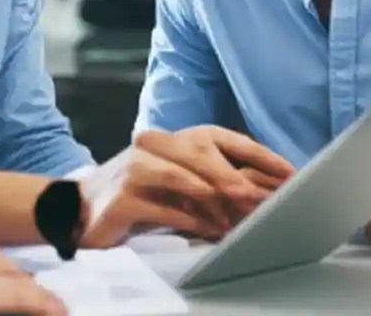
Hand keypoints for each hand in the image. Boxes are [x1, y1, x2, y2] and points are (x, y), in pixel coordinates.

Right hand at [79, 126, 295, 246]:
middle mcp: (152, 145)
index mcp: (171, 138)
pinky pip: (162, 207)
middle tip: (261, 198)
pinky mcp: (122, 196)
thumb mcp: (176, 185)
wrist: (79, 209)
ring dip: (213, 199)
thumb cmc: (137, 196)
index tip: (290, 173)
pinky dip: (190, 221)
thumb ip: (211, 186)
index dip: (257, 154)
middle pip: (200, 152)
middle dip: (235, 176)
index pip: (221, 137)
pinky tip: (210, 232)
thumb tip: (261, 197)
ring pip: (181, 177)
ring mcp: (134, 167)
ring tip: (238, 218)